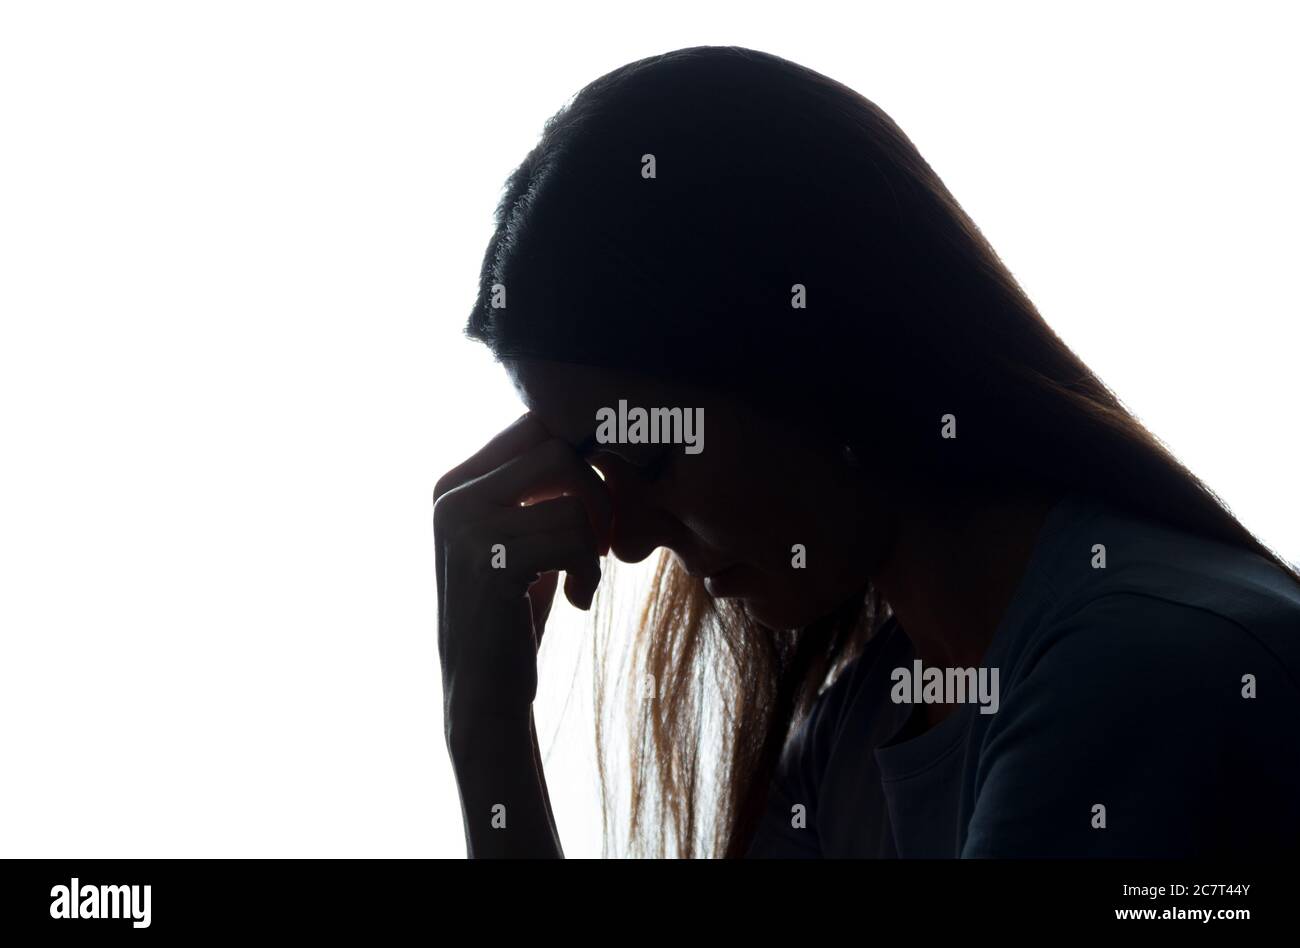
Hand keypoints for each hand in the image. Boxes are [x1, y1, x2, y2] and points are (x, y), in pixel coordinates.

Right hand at [432, 412, 611, 741]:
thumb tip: (592, 434)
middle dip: (596, 494)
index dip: (585, 464)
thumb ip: (541, 490)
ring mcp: (465, 527)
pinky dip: (590, 571)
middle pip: (557, 449)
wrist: (487, 696)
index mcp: (454, 485)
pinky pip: (573, 536)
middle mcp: (452, 498)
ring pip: (572, 498)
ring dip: (594, 543)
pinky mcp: (489, 560)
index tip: (596, 513)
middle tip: (600, 542)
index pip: (537, 429)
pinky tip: (576, 601)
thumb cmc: (515, 616)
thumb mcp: (523, 540)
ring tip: (582, 579)